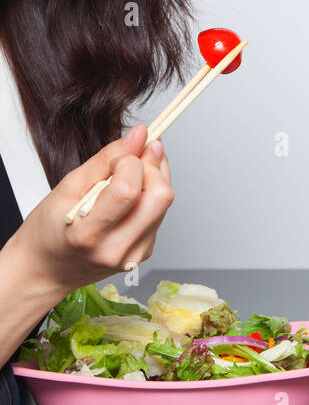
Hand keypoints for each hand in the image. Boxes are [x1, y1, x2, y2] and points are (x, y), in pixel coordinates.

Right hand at [7, 122, 173, 303]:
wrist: (47, 269)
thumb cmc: (49, 230)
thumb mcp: (67, 187)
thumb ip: (105, 159)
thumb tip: (139, 135)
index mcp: (89, 234)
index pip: (128, 189)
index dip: (130, 161)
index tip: (119, 155)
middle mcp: (116, 249)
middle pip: (161, 196)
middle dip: (151, 166)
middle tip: (132, 158)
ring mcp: (134, 254)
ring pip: (165, 202)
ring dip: (153, 178)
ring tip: (126, 176)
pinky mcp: (145, 252)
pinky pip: (160, 213)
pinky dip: (149, 196)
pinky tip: (128, 197)